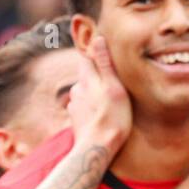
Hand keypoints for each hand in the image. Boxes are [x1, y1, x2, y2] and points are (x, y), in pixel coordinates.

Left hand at [69, 34, 130, 157]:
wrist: (96, 149)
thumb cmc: (112, 118)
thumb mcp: (114, 88)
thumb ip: (104, 64)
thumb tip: (97, 39)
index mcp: (86, 79)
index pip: (86, 57)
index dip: (93, 52)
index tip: (99, 48)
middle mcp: (76, 90)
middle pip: (86, 75)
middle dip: (96, 74)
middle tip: (111, 77)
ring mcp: (74, 105)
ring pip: (85, 91)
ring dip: (94, 91)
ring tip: (109, 97)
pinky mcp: (75, 119)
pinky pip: (84, 106)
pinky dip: (92, 106)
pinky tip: (101, 113)